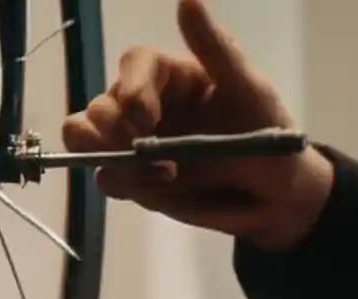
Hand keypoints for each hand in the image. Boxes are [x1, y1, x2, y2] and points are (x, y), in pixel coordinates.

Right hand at [61, 0, 332, 249]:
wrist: (273, 192)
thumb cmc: (266, 134)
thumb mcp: (248, 89)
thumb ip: (215, 48)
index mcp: (172, 75)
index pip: (133, 64)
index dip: (131, 89)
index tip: (145, 120)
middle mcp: (144, 104)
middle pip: (99, 104)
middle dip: (110, 129)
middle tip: (140, 151)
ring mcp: (132, 142)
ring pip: (83, 137)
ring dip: (104, 155)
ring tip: (147, 173)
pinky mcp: (129, 176)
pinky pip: (103, 176)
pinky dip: (123, 183)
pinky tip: (161, 186)